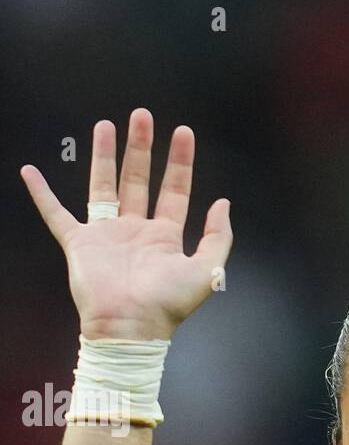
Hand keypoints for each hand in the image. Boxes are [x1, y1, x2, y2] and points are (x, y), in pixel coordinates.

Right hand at [20, 108, 232, 341]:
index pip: (174, 191)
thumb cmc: (168, 306)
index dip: (179, 162)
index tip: (183, 132)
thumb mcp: (208, 271)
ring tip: (106, 124)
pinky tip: (30, 172)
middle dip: (141, 148)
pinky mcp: (79, 243)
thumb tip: (222, 203)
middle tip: (142, 116)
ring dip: (104, 156)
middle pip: (139, 180)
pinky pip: (56, 214)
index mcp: (164, 237)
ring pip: (104, 186)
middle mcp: (135, 231)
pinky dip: (42, 194)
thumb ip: (218, 237)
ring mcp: (106, 236)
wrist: (130, 327)